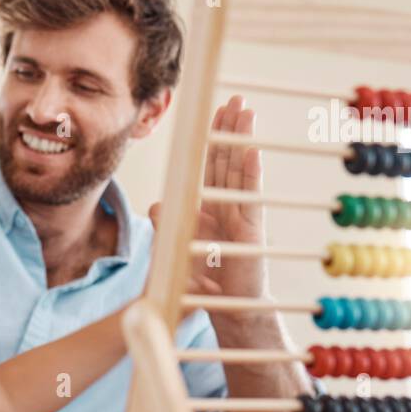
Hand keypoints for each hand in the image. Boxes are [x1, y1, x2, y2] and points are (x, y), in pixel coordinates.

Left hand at [149, 94, 267, 301]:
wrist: (227, 312)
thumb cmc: (201, 284)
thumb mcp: (177, 251)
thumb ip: (167, 228)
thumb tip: (156, 205)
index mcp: (209, 208)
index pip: (211, 165)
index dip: (213, 138)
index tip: (215, 110)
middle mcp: (228, 207)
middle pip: (228, 160)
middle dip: (232, 129)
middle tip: (237, 99)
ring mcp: (242, 216)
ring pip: (241, 171)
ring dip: (243, 140)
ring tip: (247, 112)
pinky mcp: (252, 232)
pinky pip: (250, 198)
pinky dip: (252, 175)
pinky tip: (254, 151)